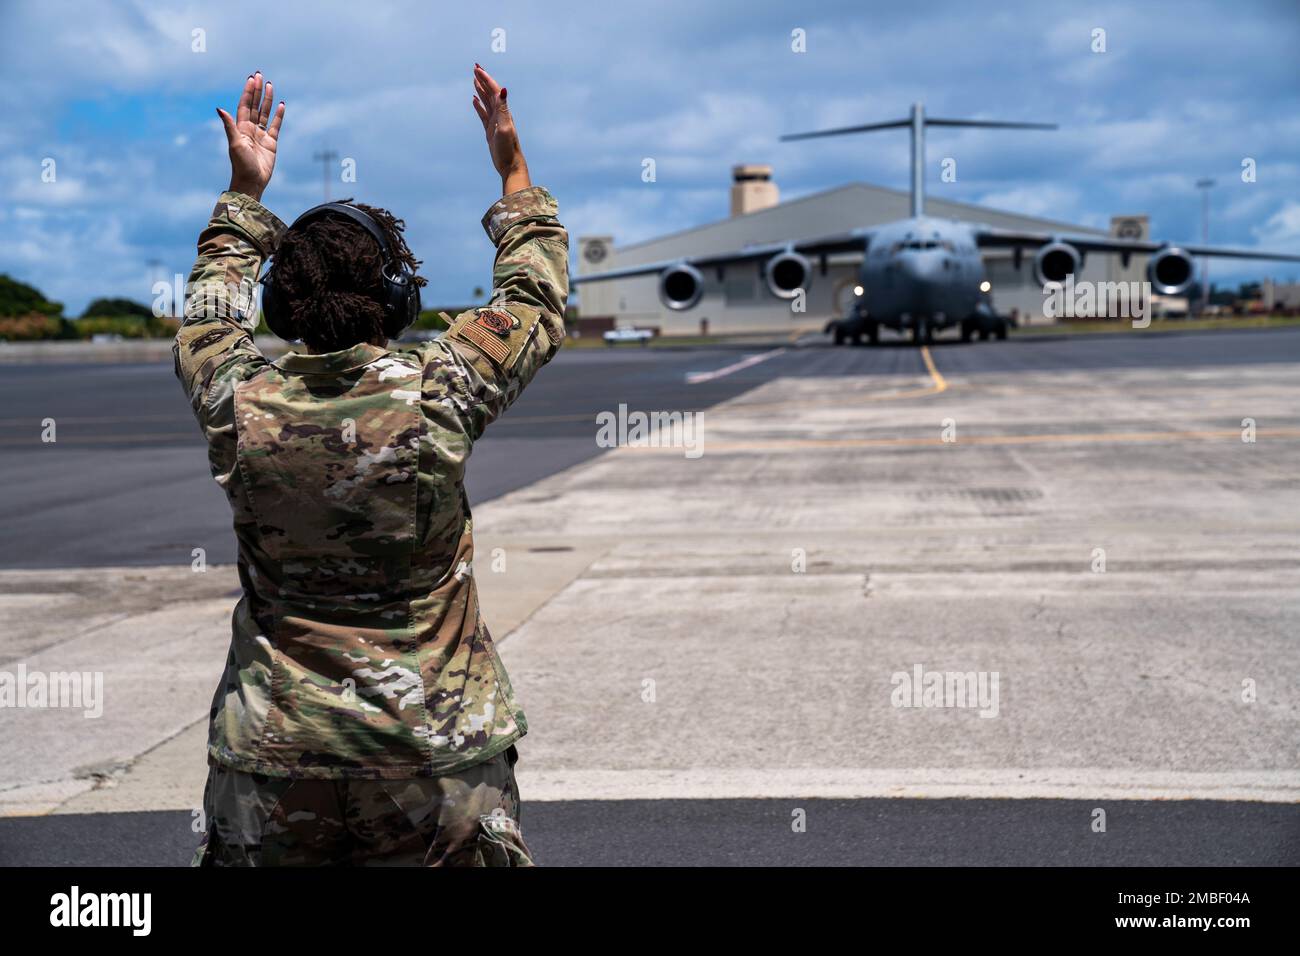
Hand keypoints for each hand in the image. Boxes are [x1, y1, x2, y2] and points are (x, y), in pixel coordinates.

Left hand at [216, 71, 284, 201]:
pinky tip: (281, 105)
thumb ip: (229, 125)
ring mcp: (261, 135)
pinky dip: (278, 116)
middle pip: (255, 106)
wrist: (251, 182)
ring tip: (271, 86)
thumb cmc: (241, 165)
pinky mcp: (271, 143)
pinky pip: (276, 126)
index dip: (248, 92)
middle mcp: (250, 129)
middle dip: (257, 91)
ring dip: (267, 100)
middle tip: (260, 75)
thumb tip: (219, 108)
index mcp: (240, 128)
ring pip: (265, 113)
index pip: (245, 105)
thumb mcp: (234, 144)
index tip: (252, 79)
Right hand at [472, 64, 529, 193]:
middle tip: (475, 67)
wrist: (511, 166)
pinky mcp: (490, 130)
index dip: (486, 79)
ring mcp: (495, 122)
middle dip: (483, 79)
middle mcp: (500, 115)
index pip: (493, 91)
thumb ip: (503, 108)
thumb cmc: (508, 149)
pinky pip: (483, 114)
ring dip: (480, 89)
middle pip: (490, 93)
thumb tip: (503, 89)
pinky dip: (478, 105)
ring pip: (486, 101)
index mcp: (503, 112)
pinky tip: (474, 100)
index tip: (477, 68)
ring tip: (474, 79)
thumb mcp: (505, 127)